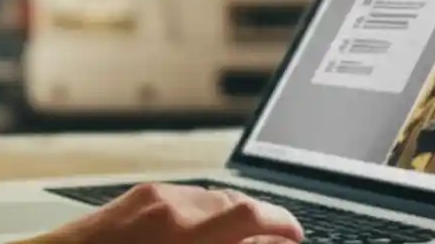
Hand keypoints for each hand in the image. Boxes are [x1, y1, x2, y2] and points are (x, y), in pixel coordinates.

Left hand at [33, 182, 303, 243]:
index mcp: (184, 237)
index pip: (252, 218)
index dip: (284, 226)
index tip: (295, 237)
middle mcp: (170, 210)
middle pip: (237, 203)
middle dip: (264, 222)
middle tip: (278, 241)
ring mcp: (152, 198)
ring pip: (213, 197)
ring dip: (235, 217)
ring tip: (244, 240)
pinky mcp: (138, 195)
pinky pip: (186, 198)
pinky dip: (206, 213)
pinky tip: (205, 233)